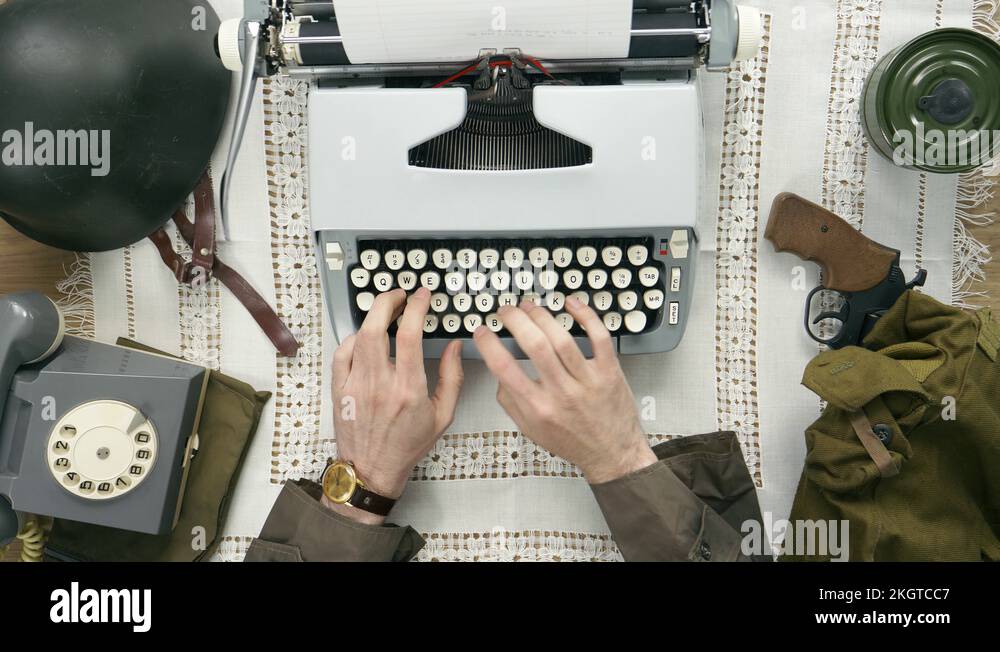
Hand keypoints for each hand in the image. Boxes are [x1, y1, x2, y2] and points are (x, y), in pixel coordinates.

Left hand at [328, 288, 463, 523]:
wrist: (371, 470)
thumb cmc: (408, 445)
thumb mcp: (443, 416)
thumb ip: (451, 378)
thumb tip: (454, 346)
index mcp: (409, 390)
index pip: (409, 335)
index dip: (416, 307)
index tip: (422, 295)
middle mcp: (379, 385)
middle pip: (376, 328)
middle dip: (386, 301)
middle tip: (398, 294)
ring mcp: (355, 386)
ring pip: (358, 337)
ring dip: (372, 318)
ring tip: (384, 314)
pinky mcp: (339, 390)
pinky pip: (341, 354)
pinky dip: (353, 340)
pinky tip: (364, 339)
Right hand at [473, 296, 656, 483]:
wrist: (612, 454)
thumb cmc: (572, 441)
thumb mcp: (530, 429)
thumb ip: (510, 401)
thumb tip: (498, 372)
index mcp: (538, 407)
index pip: (504, 369)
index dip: (488, 344)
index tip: (483, 331)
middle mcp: (562, 393)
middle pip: (535, 345)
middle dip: (516, 320)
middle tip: (507, 310)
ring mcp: (587, 381)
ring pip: (563, 339)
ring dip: (542, 316)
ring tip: (530, 306)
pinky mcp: (609, 372)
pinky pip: (599, 337)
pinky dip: (585, 316)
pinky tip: (571, 304)